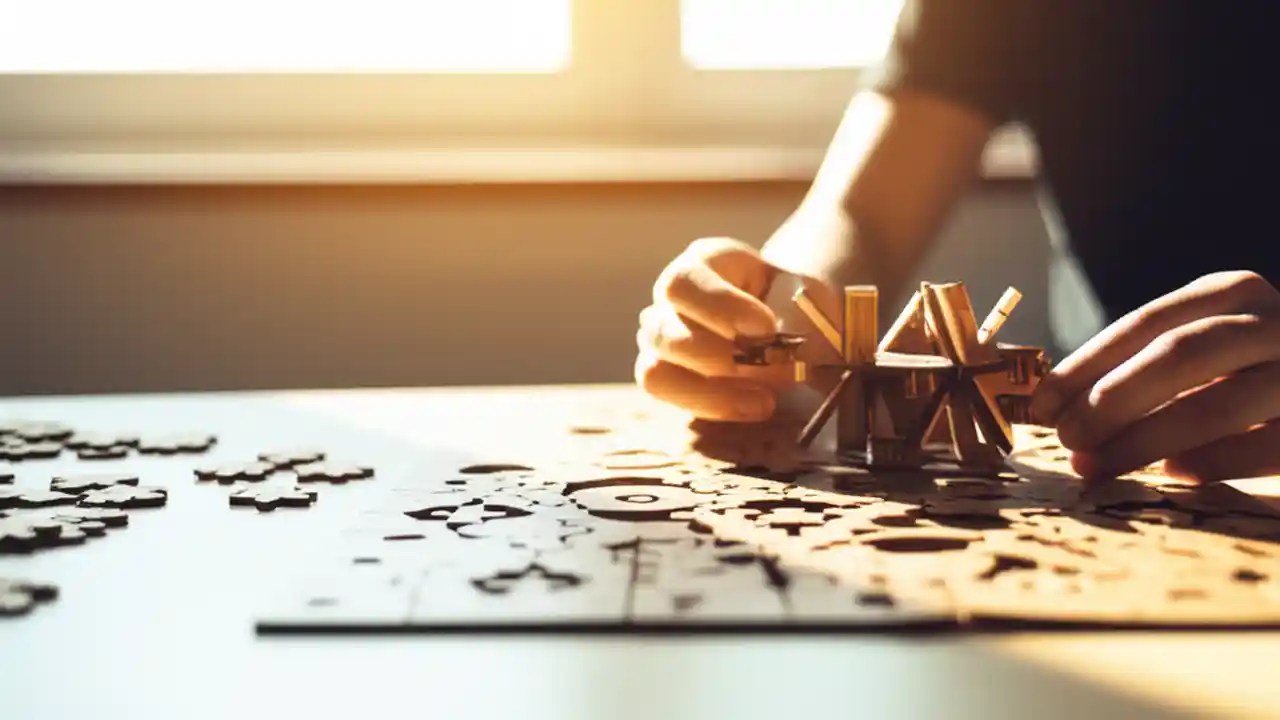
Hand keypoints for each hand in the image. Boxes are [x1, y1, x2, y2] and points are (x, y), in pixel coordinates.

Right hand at [635, 238, 791, 421]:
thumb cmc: (789, 300)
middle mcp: (668, 301)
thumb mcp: (802, 291)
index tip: (766, 328)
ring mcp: (658, 340)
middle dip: (717, 358)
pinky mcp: (662, 377)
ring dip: (712, 393)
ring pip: (655, 372)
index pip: (685, 283)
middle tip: (772, 370)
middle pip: (662, 331)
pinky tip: (751, 407)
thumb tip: (792, 343)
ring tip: (764, 400)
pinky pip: (669, 399)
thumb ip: (799, 311)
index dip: (720, 308)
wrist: (784, 319)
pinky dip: (710, 408)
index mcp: (702, 262)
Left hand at [1031, 271, 1279, 481]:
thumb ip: (1145, 371)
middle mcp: (1274, 322)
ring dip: (1146, 440)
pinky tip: (1173, 477)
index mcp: (1231, 294)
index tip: (1039, 405)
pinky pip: (1269, 446)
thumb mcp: (1205, 354)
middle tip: (1066, 438)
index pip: (1145, 325)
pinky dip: (1215, 462)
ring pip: (1218, 403)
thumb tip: (1058, 408)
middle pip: (1180, 355)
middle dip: (1112, 400)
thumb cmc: (1254, 375)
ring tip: (1096, 466)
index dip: (1086, 365)